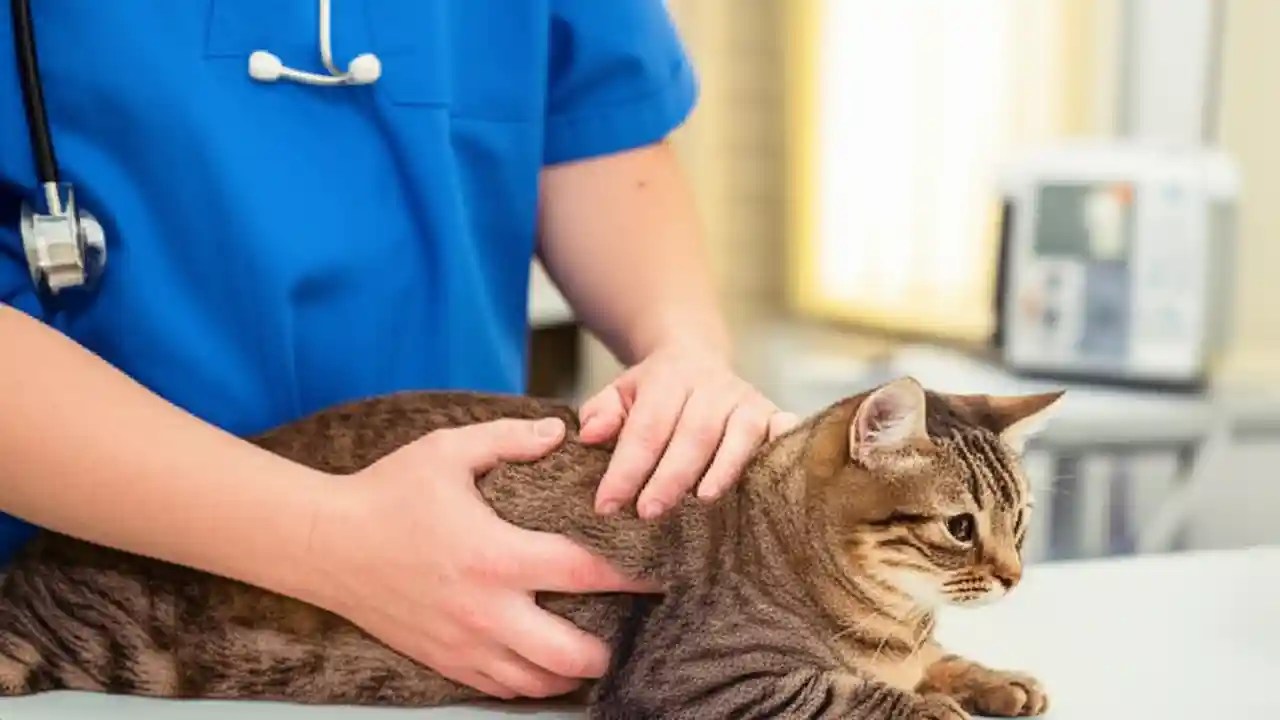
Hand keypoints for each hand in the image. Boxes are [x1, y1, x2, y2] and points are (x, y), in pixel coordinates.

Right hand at [307, 417, 653, 699]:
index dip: (630, 578)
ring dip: (572, 672)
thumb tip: (560, 431)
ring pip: (539, 683)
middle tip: (626, 629)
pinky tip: (543, 662)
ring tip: (591, 650)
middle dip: (609, 648)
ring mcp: (464, 644)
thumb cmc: (388, 492)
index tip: (658, 575)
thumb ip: (510, 437)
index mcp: (496, 555)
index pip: (583, 574)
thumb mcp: (448, 450)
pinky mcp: (444, 662)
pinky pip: (503, 688)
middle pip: (571, 654)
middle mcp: (486, 610)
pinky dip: (532, 682)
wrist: (326, 544)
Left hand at [579, 345, 797, 518]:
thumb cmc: (654, 393)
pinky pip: (782, 435)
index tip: (606, 505)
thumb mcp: (620, 393)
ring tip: (703, 501)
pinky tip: (768, 485)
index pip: (646, 428)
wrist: (697, 359)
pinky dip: (779, 454)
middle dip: (670, 476)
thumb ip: (601, 413)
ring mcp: (748, 401)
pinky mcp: (774, 414)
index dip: (626, 469)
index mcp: (669, 378)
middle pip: (693, 435)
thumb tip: (589, 435)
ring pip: (739, 436)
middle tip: (647, 512)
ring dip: (722, 470)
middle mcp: (712, 387)